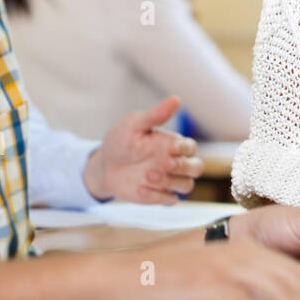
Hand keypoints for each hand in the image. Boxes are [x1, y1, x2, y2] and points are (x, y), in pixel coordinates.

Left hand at [83, 96, 202, 203]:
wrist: (103, 166)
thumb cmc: (120, 141)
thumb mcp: (134, 124)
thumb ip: (155, 115)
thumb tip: (176, 98)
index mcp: (172, 144)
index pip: (190, 147)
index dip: (185, 149)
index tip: (171, 147)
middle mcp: (175, 163)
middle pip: (196, 168)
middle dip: (184, 167)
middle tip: (164, 163)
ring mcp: (168, 181)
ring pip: (187, 186)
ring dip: (171, 182)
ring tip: (147, 175)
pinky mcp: (158, 196)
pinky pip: (170, 201)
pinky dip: (157, 197)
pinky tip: (139, 189)